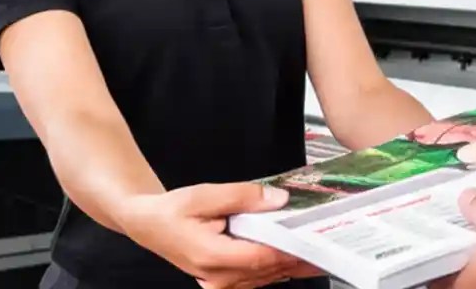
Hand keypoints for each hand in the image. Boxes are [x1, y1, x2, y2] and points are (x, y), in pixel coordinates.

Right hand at [116, 182, 321, 288]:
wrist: (148, 224)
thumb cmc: (172, 210)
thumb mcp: (205, 195)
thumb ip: (243, 197)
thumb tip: (279, 200)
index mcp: (211, 256)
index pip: (260, 257)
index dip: (288, 249)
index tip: (313, 238)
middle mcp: (217, 277)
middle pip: (267, 270)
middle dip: (297, 257)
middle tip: (327, 243)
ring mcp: (220, 283)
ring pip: (264, 277)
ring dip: (290, 264)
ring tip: (318, 250)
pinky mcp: (224, 282)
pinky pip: (256, 278)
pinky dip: (276, 267)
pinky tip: (294, 256)